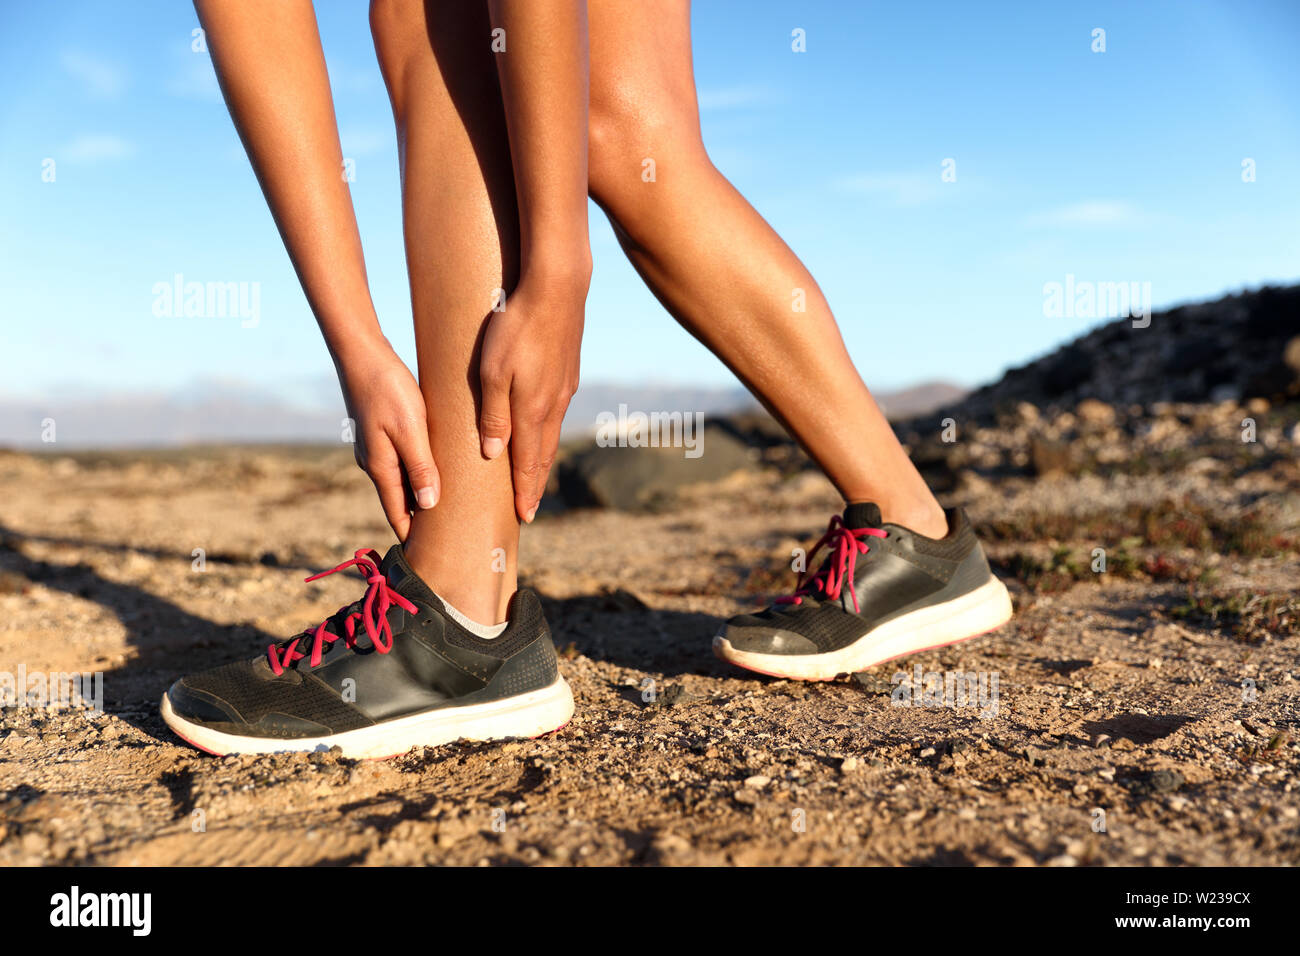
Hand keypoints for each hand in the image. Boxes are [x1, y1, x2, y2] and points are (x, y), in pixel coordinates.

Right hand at [338, 340, 438, 541]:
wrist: (362, 353)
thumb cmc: (388, 389)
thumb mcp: (410, 429)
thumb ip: (421, 467)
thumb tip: (429, 505)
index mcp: (381, 467)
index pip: (398, 513)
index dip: (413, 535)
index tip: (429, 557)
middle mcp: (374, 462)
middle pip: (401, 500)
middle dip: (421, 518)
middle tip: (447, 537)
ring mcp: (375, 447)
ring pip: (402, 480)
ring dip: (422, 492)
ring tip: (447, 508)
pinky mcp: (380, 431)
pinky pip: (402, 460)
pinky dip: (418, 471)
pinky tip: (435, 469)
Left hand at [479, 266, 587, 522]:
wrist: (556, 288)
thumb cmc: (515, 326)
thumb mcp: (491, 371)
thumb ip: (493, 415)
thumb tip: (495, 455)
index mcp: (532, 410)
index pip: (526, 462)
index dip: (524, 491)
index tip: (523, 515)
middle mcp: (552, 405)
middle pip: (543, 454)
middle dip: (535, 483)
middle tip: (530, 507)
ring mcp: (564, 388)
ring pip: (552, 433)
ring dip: (543, 458)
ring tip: (535, 475)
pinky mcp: (569, 370)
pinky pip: (557, 411)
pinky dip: (549, 431)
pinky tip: (544, 428)